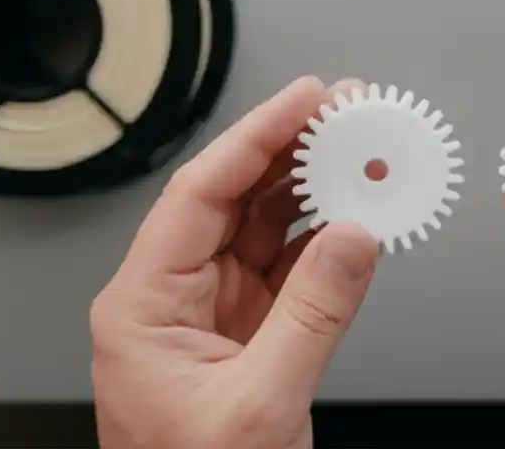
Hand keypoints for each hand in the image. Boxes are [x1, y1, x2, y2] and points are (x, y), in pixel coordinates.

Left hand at [90, 77, 379, 448]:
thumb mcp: (258, 405)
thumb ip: (314, 315)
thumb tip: (356, 237)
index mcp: (143, 307)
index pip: (201, 195)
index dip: (256, 137)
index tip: (305, 99)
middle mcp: (173, 300)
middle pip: (234, 201)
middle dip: (293, 152)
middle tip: (348, 113)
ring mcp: (213, 315)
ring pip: (266, 228)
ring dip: (315, 189)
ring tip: (362, 151)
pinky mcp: (249, 335)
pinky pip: (290, 268)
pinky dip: (327, 239)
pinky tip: (358, 213)